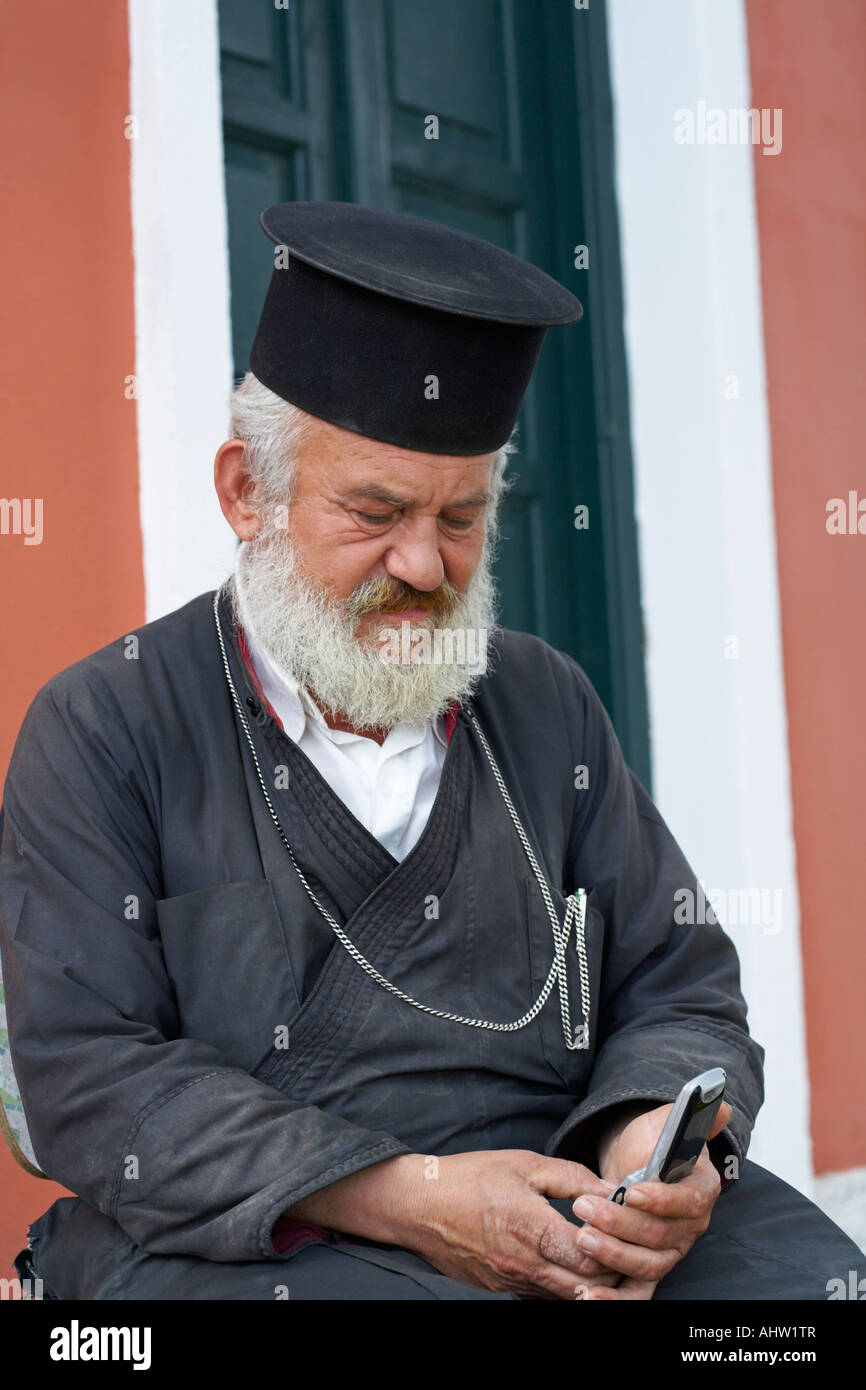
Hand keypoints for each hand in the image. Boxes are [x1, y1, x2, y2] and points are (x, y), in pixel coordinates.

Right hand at [408, 1149, 626, 1298]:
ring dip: (588, 1283)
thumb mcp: (523, 1164)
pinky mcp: (500, 1290)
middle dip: (609, 1271)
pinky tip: (565, 1265)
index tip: (621, 1228)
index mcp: (532, 1228)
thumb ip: (570, 1176)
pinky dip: (560, 1286)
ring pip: (565, 1297)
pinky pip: (541, 1296)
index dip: (614, 1246)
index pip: (591, 1257)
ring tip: (598, 1257)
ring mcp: (511, 1282)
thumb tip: (609, 1189)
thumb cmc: (470, 1178)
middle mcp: (524, 1264)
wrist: (418, 1206)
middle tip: (619, 1247)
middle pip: (586, 1287)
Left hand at [569, 1099, 731, 1299]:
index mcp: (701, 1188)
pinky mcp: (650, 1269)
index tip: (630, 1191)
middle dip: (622, 1224)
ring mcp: (672, 1251)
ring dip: (613, 1255)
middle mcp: (692, 1226)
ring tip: (582, 1238)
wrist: (631, 1164)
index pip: (689, 1201)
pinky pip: (637, 1292)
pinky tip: (586, 1297)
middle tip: (586, 1209)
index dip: (661, 1199)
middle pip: (662, 1235)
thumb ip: (684, 1115)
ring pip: (648, 1264)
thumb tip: (723, 1105)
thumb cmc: (649, 1144)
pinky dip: (614, 1300)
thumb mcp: (660, 1124)